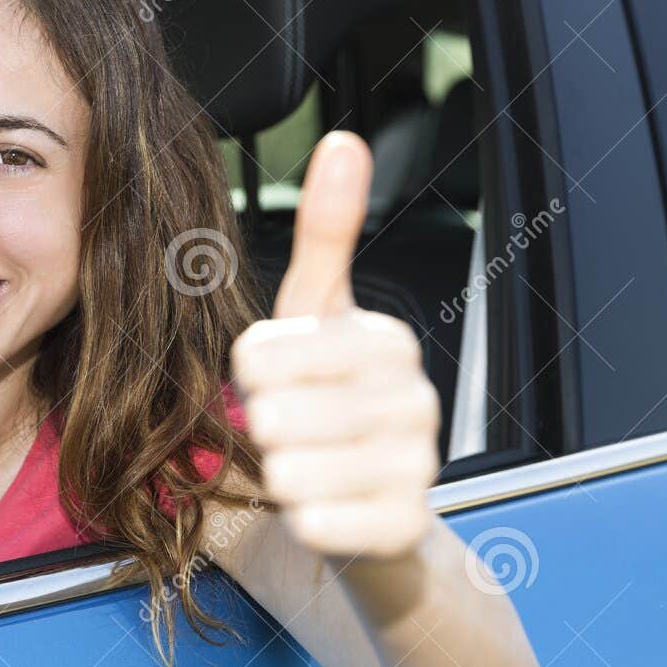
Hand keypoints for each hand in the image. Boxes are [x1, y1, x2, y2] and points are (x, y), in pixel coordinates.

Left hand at [230, 131, 439, 559]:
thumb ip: (328, 233)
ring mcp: (419, 466)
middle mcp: (416, 397)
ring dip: (278, 481)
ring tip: (309, 473)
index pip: (258, 354)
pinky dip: (300, 525)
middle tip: (294, 439)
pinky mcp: (406, 528)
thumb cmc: (332, 408)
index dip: (247, 381)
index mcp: (386, 339)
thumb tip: (343, 139)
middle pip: (272, 414)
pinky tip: (324, 513)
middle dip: (262, 435)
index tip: (281, 386)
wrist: (379, 521)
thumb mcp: (320, 318)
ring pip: (288, 473)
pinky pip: (313, 524)